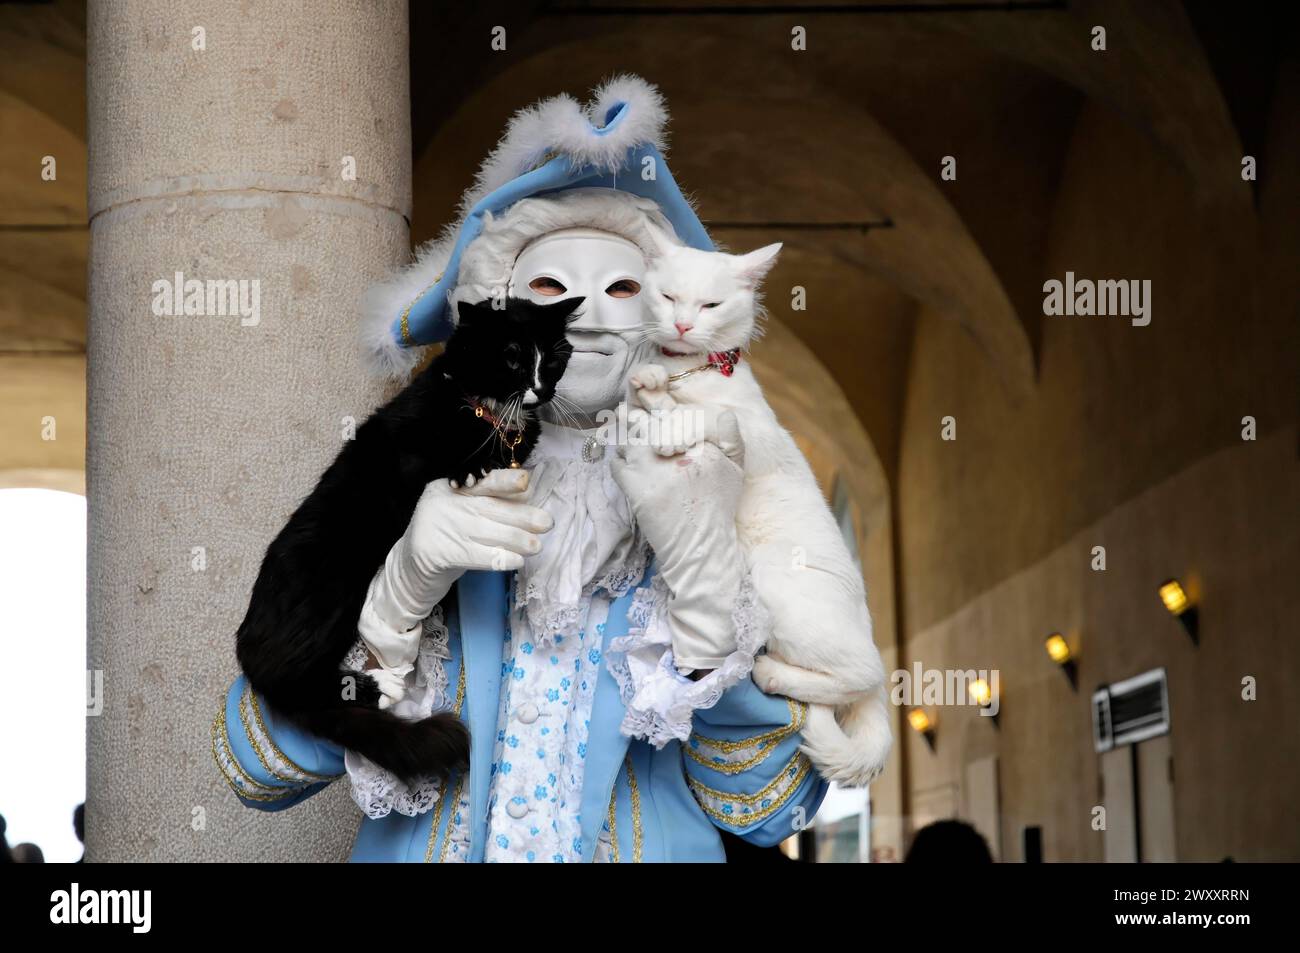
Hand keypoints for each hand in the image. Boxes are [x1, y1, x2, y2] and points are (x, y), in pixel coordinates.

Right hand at [361, 470, 552, 685]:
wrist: (410, 571)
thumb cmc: (447, 539)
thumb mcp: (464, 515)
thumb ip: (488, 505)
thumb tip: (529, 498)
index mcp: (449, 487)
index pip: (480, 481)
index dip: (503, 481)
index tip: (526, 482)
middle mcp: (441, 502)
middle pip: (487, 507)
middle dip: (520, 515)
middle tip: (547, 523)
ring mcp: (436, 526)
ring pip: (485, 531)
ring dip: (516, 539)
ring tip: (537, 545)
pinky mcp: (435, 553)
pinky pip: (475, 555)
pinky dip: (499, 558)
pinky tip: (517, 561)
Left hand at [610, 408, 746, 671]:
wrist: (701, 551)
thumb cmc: (717, 509)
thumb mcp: (735, 471)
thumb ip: (730, 437)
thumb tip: (724, 411)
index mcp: (704, 450)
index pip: (673, 413)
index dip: (654, 399)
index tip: (645, 389)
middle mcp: (680, 459)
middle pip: (646, 422)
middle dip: (633, 410)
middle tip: (627, 403)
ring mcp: (655, 475)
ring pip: (628, 439)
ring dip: (621, 429)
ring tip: (619, 422)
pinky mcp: (637, 492)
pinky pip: (617, 463)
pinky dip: (616, 456)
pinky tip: (620, 453)